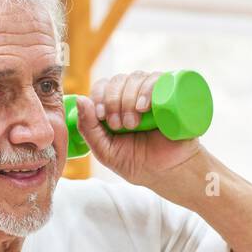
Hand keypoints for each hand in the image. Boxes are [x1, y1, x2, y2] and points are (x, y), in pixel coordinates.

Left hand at [74, 71, 202, 185]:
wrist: (168, 173)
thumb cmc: (137, 163)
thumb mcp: (105, 151)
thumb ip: (88, 129)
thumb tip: (80, 100)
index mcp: (115, 106)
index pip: (102, 86)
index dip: (99, 96)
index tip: (101, 116)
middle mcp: (133, 95)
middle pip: (117, 80)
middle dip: (113, 101)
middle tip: (119, 125)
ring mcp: (153, 93)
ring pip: (135, 78)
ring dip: (128, 98)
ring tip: (133, 124)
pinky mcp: (171, 94)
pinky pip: (157, 79)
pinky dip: (147, 89)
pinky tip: (144, 106)